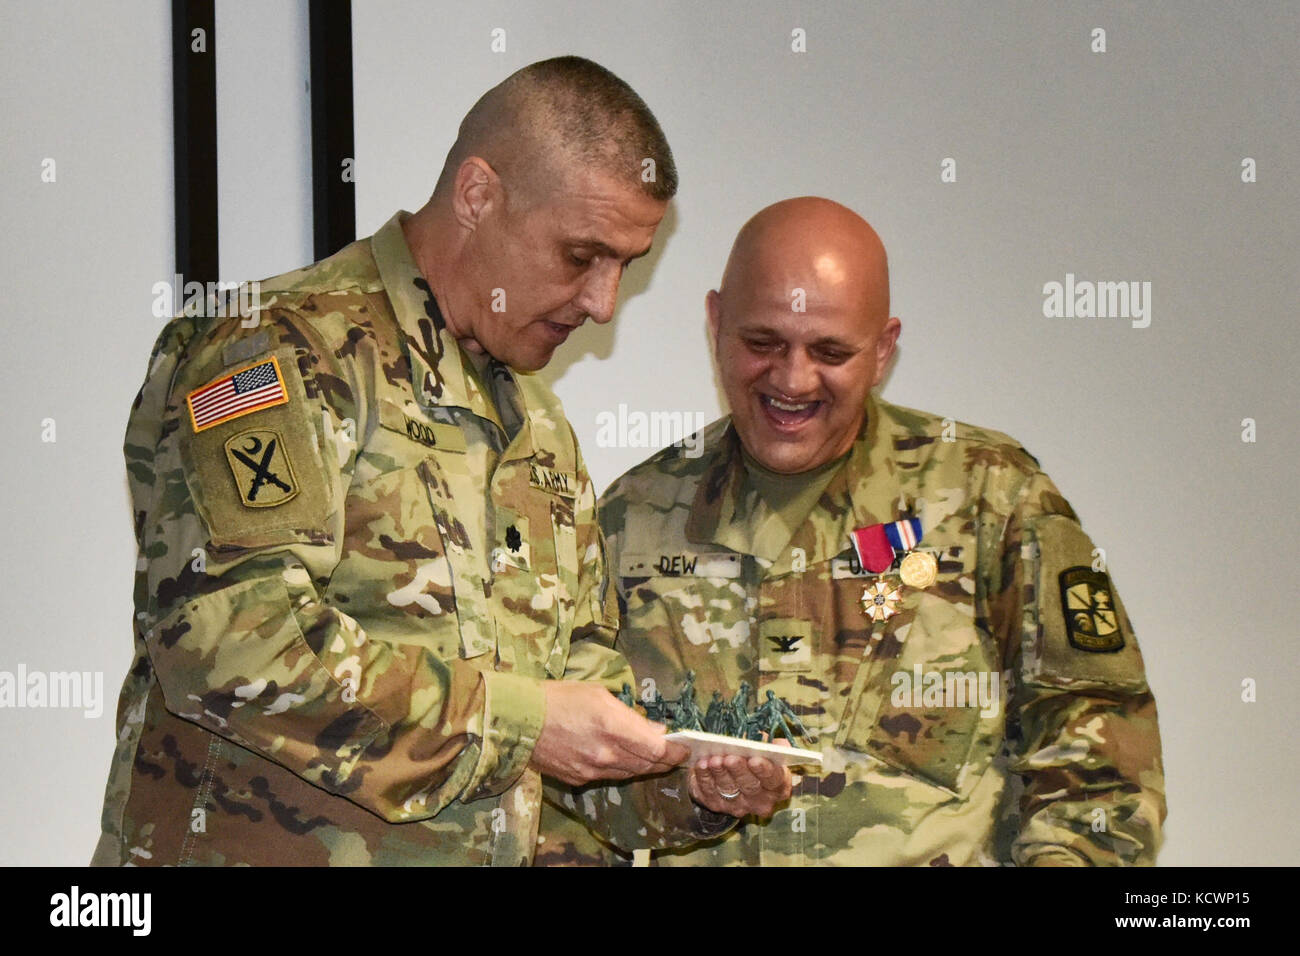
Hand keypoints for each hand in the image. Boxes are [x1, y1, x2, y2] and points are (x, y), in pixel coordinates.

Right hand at [530, 681, 689, 785]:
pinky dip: (621, 768)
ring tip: (652, 755)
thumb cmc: (558, 697)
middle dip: (664, 760)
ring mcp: (591, 771)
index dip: (675, 751)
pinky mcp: (579, 780)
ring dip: (644, 765)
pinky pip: (609, 777)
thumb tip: (656, 730)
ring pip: (630, 773)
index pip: (657, 750)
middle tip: (674, 752)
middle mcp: (605, 754)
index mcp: (612, 727)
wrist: (518, 720)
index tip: (684, 747)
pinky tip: (621, 757)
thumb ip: (630, 715)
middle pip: (647, 765)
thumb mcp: (599, 694)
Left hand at [688, 749, 791, 818]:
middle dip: (739, 771)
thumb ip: (769, 745)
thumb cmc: (752, 757)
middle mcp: (760, 801)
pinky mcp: (717, 804)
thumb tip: (769, 739)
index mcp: (778, 786)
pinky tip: (702, 765)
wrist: (733, 772)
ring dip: (720, 773)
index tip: (755, 759)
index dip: (764, 770)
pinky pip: (709, 792)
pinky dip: (705, 777)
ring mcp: (738, 806)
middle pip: (750, 786)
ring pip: (728, 790)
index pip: (774, 780)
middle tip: (730, 758)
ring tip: (714, 760)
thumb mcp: (764, 749)